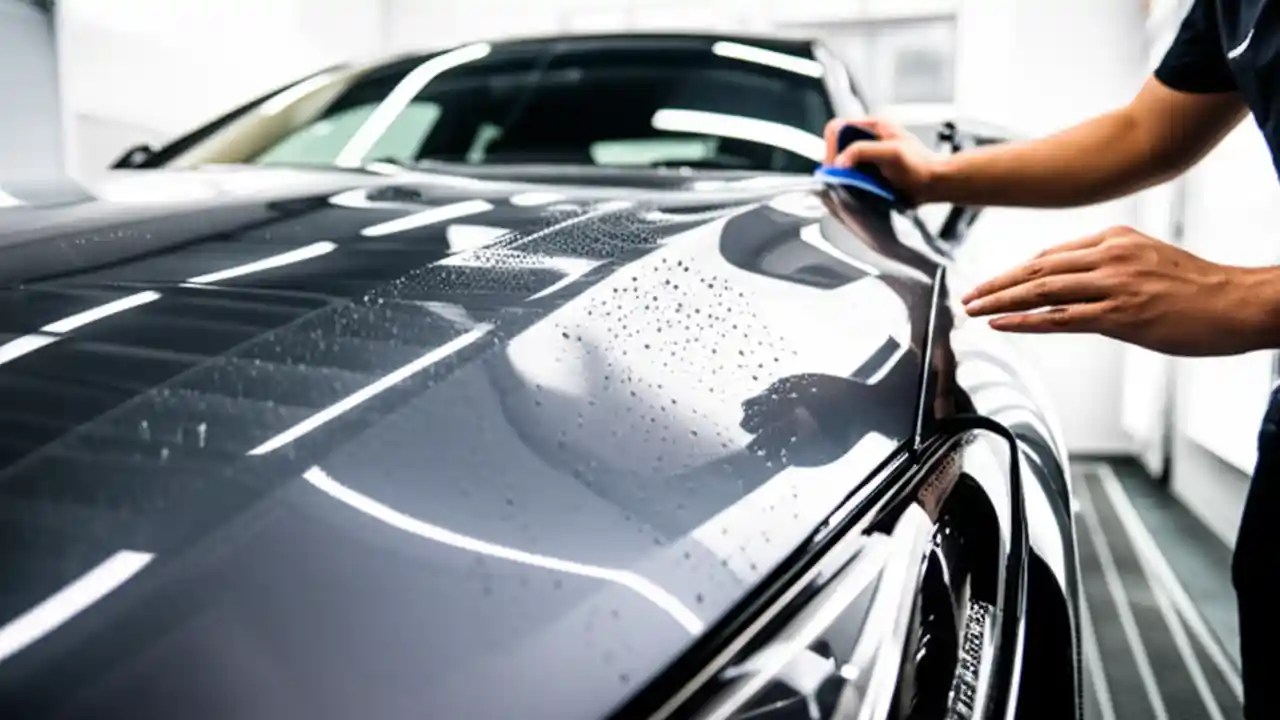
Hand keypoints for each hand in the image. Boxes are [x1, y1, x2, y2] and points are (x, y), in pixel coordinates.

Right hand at [823, 117, 946, 203]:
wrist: (935, 185)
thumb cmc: (921, 167)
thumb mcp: (893, 153)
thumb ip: (863, 152)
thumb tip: (839, 162)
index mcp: (873, 126)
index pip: (837, 128)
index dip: (831, 147)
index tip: (835, 166)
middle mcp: (868, 139)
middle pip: (836, 147)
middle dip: (834, 164)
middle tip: (839, 180)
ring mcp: (867, 157)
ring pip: (840, 164)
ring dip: (840, 176)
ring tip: (848, 187)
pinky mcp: (868, 172)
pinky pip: (848, 176)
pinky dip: (847, 184)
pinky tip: (855, 191)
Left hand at [962, 225, 1278, 355]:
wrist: (1237, 302)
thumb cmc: (1197, 287)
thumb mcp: (1147, 258)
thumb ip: (1108, 264)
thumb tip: (1073, 281)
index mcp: (1114, 238)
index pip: (1050, 255)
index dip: (1015, 271)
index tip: (993, 282)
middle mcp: (1109, 256)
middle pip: (1037, 270)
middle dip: (997, 284)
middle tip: (968, 295)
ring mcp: (1113, 285)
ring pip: (1042, 292)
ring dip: (1001, 302)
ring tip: (974, 310)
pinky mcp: (1120, 315)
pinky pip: (1061, 319)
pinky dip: (1025, 322)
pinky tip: (1002, 324)